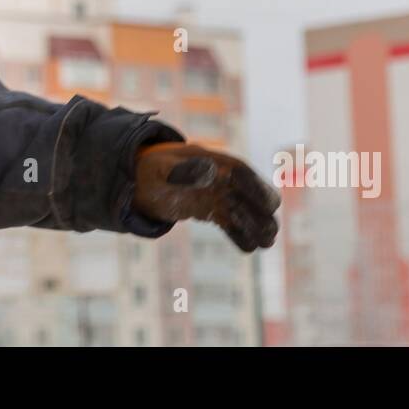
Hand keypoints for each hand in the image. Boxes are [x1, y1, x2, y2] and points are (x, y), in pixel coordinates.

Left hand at [132, 142, 280, 251]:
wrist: (137, 179)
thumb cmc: (149, 170)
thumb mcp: (161, 169)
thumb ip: (183, 171)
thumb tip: (212, 172)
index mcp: (209, 160)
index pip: (239, 172)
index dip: (256, 187)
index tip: (270, 205)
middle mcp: (217, 176)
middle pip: (246, 193)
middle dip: (260, 210)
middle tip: (272, 232)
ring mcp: (214, 193)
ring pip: (241, 209)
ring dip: (255, 224)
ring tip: (267, 243)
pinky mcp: (208, 209)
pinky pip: (228, 221)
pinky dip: (238, 233)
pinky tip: (250, 248)